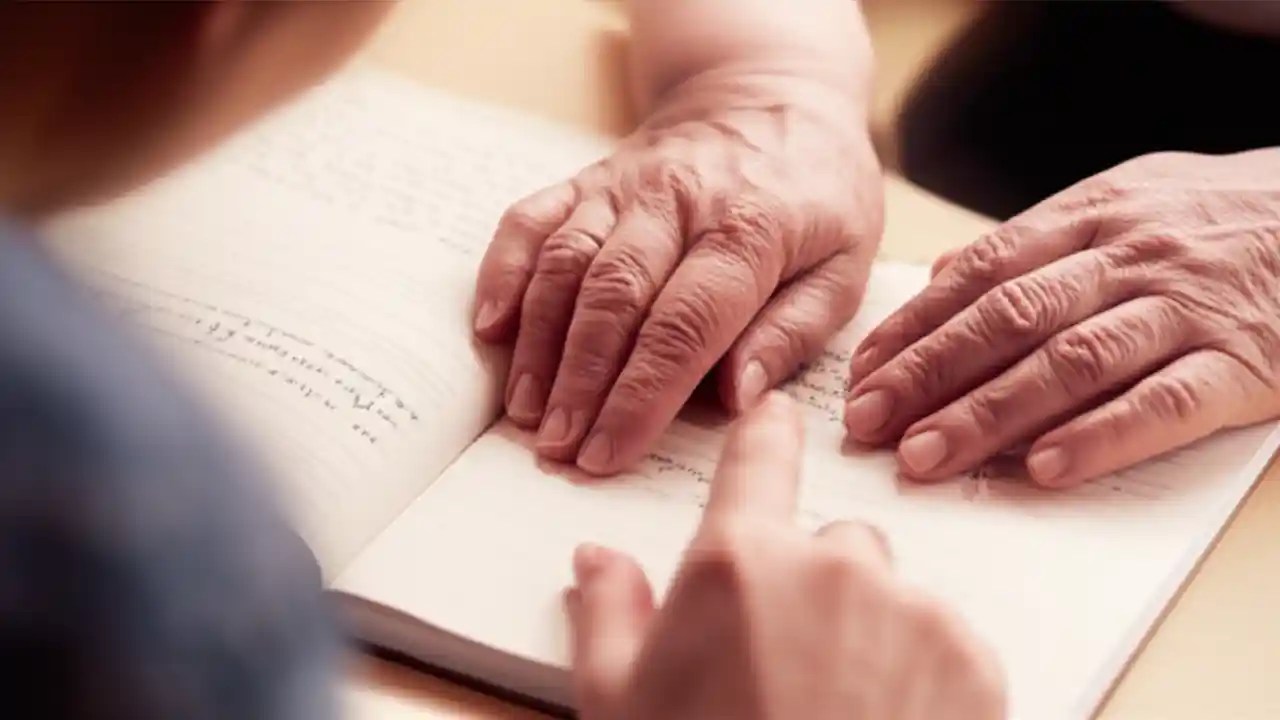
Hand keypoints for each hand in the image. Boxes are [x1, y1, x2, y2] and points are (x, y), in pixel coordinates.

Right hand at [473, 73, 882, 474]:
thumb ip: (793, 331)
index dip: (642, 395)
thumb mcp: (846, 263)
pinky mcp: (588, 179)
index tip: (610, 452)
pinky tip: (488, 328)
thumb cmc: (817, 194)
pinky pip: (531, 220)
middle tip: (558, 447)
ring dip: (538, 342)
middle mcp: (677, 200)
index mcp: (751, 227)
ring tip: (525, 410)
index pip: (687, 323)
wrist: (771, 95)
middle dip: (580, 381)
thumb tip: (738, 398)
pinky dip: (503, 272)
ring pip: (565, 263)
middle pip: (614, 296)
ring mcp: (624, 185)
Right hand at [565, 393, 1005, 719]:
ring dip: (868, 629)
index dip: (767, 431)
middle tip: (782, 663)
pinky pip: (942, 636)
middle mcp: (833, 565)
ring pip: (889, 591)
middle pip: (827, 540)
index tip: (776, 416)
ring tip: (836, 707)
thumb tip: (599, 563)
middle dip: (810, 586)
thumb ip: (609, 613)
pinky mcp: (973, 658)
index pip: (760, 453)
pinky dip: (921, 670)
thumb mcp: (619, 706)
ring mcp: (912, 608)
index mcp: (739, 561)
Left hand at [845, 149, 1279, 486]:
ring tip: (928, 456)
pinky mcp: (1242, 362)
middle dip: (929, 374)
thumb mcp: (1124, 201)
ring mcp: (1184, 309)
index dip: (915, 326)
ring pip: (1073, 361)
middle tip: (869, 423)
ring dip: (991, 412)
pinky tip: (1046, 469)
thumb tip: (941, 282)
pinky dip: (1102, 435)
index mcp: (1089, 219)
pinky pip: (1165, 402)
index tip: (862, 375)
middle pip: (1010, 317)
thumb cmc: (1212, 220)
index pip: (980, 273)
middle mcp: (1128, 259)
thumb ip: (1037, 243)